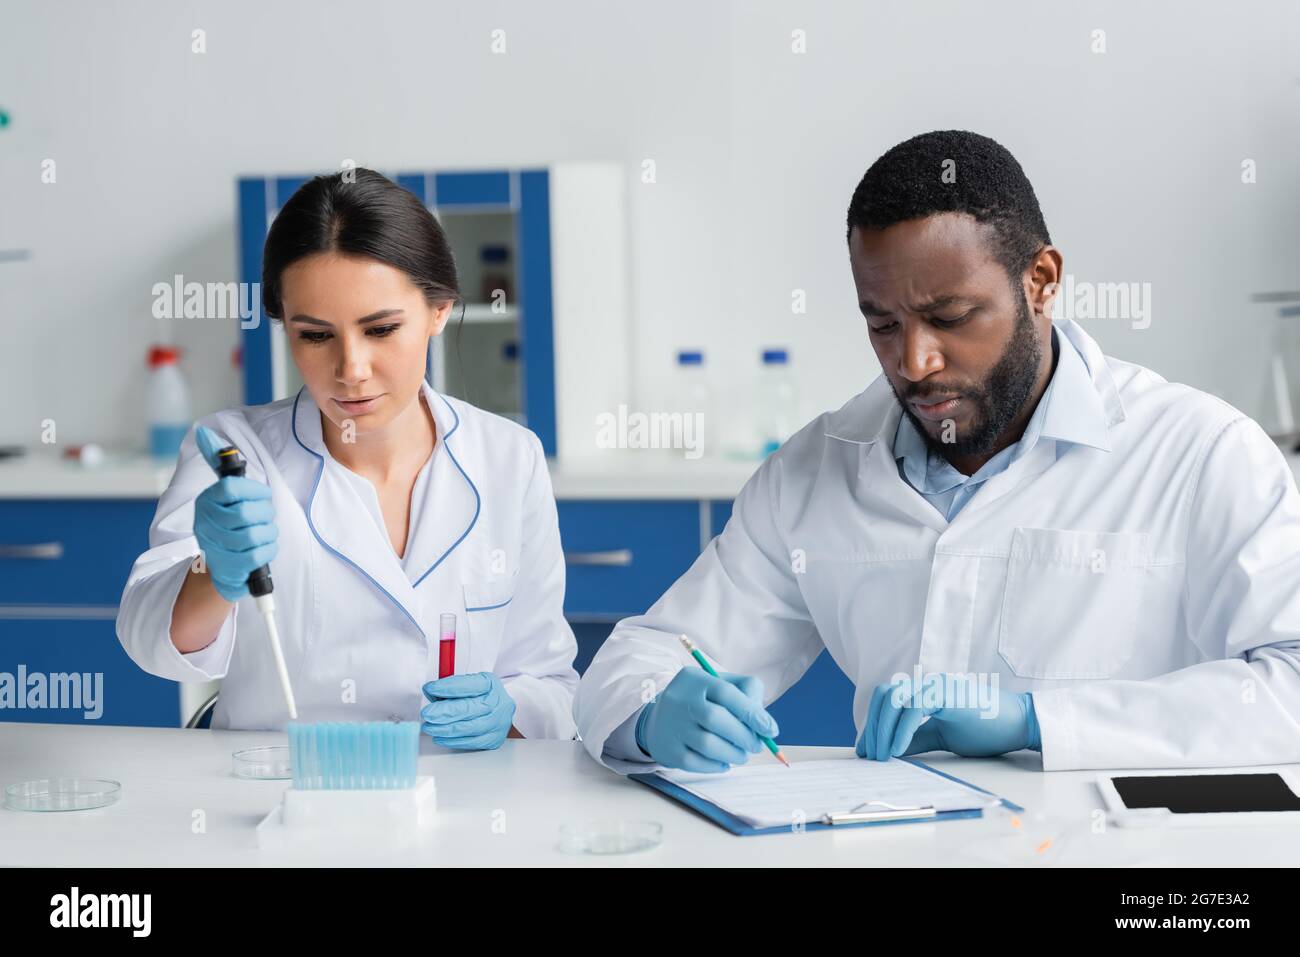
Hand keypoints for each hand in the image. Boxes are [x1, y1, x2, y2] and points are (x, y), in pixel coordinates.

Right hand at [193, 425, 277, 601]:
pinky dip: (269, 549)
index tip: (263, 495)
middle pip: (247, 513)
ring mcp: (215, 547)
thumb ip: (220, 464)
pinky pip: (260, 553)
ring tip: (264, 533)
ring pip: (256, 534)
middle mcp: (205, 523)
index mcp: (206, 501)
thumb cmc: (230, 523)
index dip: (255, 491)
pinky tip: (263, 547)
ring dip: (269, 533)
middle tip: (265, 517)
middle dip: (265, 514)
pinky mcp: (229, 567)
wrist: (222, 567)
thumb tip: (204, 432)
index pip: (231, 487)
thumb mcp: (224, 494)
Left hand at [421, 672, 516, 749]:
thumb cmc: (482, 695)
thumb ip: (451, 686)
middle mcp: (496, 703)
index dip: (448, 687)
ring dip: (445, 729)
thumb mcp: (470, 683)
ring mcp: (497, 722)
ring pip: (468, 728)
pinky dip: (452, 741)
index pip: (469, 685)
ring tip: (429, 727)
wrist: (501, 709)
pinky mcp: (493, 739)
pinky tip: (440, 737)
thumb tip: (430, 691)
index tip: (430, 688)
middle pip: (469, 708)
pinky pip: (471, 743)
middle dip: (444, 712)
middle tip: (427, 714)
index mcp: (490, 684)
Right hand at [635, 668, 777, 772]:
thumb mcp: (721, 685)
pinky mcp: (667, 749)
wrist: (659, 719)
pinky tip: (724, 762)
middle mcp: (679, 699)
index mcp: (695, 679)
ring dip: (733, 754)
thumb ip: (748, 694)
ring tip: (742, 755)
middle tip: (756, 746)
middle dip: (743, 736)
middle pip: (715, 718)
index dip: (752, 712)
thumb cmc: (701, 702)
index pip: (726, 693)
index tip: (770, 730)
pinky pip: (696, 763)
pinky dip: (716, 766)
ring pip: (707, 744)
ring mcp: (671, 725)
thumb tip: (764, 723)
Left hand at [856, 673, 1040, 759]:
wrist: (1019, 724)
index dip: (872, 724)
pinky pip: (915, 708)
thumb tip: (891, 749)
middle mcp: (927, 685)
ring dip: (882, 728)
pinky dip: (901, 729)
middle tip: (870, 756)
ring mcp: (937, 687)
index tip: (866, 750)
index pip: (886, 700)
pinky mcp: (948, 694)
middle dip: (872, 727)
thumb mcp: (942, 737)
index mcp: (924, 693)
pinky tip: (897, 750)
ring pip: (894, 699)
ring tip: (882, 755)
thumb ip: (917, 739)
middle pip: (884, 696)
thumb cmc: (985, 729)